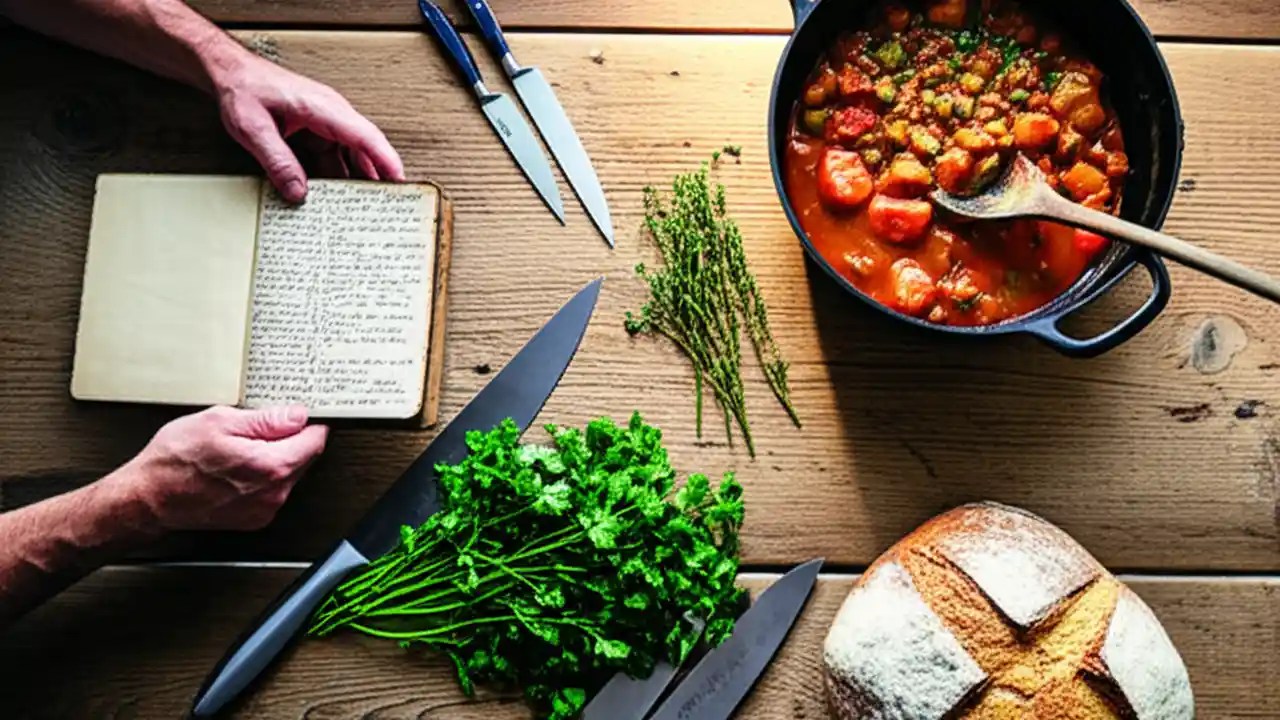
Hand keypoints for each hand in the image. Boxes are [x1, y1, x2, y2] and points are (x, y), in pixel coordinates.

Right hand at [124, 405, 328, 531]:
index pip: (315, 440)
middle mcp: (273, 493)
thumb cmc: (174, 461)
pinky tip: (236, 468)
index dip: (309, 422)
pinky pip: (273, 490)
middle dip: (289, 439)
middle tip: (258, 427)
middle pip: (304, 458)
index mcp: (270, 466)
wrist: (148, 499)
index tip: (300, 413)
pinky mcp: (255, 518)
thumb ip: (266, 420)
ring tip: (239, 449)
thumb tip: (297, 415)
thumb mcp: (218, 422)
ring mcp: (265, 509)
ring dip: (275, 458)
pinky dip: (262, 476)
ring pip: (289, 474)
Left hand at [213, 53, 404, 202]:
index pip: (366, 136)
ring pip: (350, 158)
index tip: (400, 183)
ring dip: (355, 182)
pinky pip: (332, 160)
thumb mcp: (253, 128)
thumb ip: (277, 160)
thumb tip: (297, 191)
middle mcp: (331, 115)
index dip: (386, 161)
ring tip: (362, 209)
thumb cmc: (243, 88)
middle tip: (387, 207)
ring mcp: (325, 125)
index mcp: (323, 108)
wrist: (229, 74)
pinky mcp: (315, 135)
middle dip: (378, 179)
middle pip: (366, 150)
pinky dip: (335, 179)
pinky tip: (332, 198)